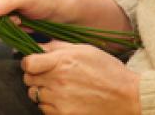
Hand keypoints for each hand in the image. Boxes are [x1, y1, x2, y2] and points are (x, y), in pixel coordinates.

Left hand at [22, 41, 139, 113]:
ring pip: (34, 95)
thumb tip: (39, 46)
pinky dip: (49, 105)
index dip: (29, 62)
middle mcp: (58, 81)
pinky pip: (44, 109)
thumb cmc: (108, 70)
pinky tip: (63, 100)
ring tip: (58, 88)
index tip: (35, 63)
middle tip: (48, 75)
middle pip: (28, 79)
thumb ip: (58, 47)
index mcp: (62, 62)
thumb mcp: (84, 50)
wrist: (127, 96)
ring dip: (42, 91)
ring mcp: (60, 100)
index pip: (27, 63)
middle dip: (34, 76)